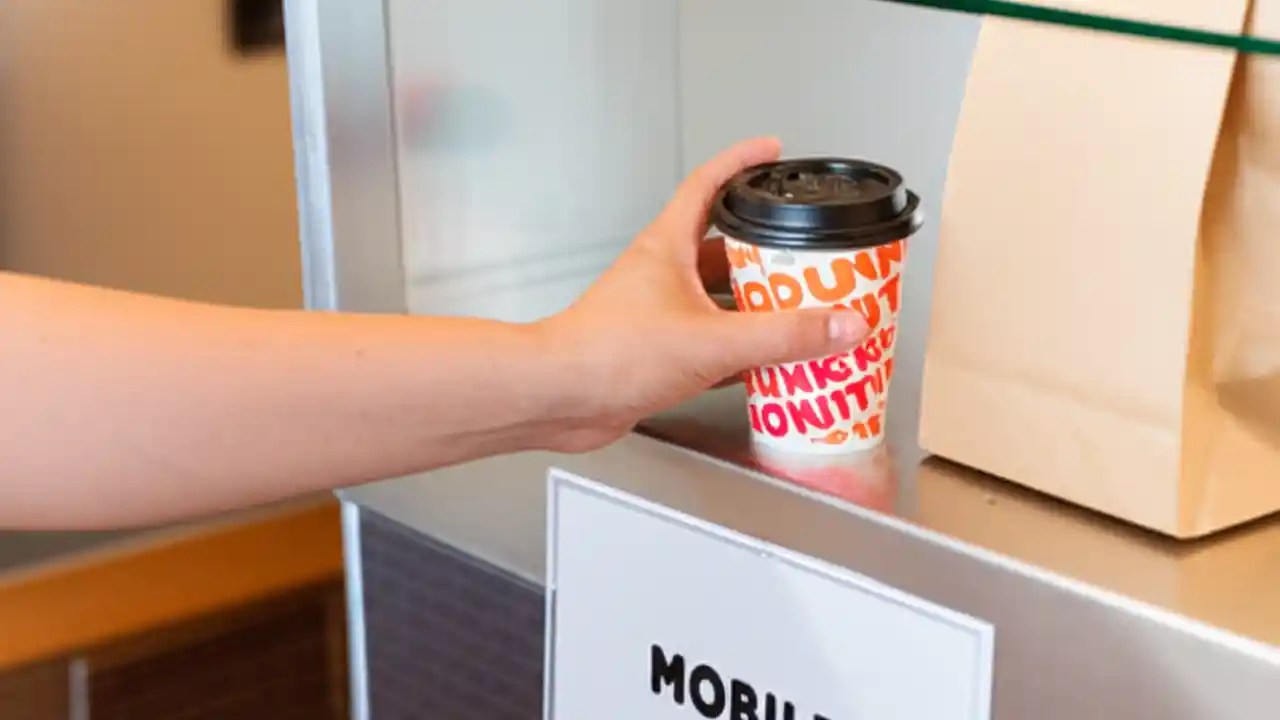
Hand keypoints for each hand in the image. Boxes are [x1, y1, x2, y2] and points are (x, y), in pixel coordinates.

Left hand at [538, 138, 871, 451]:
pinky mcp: (659, 352)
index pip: (709, 183)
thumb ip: (783, 334)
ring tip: (802, 312)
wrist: (559, 399)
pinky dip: (742, 350)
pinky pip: (713, 342)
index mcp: (668, 246)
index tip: (773, 151)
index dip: (742, 162)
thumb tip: (842, 324)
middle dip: (768, 249)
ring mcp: (660, 313)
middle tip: (807, 253)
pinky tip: (768, 365)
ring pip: (721, 298)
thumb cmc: (608, 353)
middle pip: (725, 246)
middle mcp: (663, 274)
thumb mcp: (712, 339)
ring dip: (758, 304)